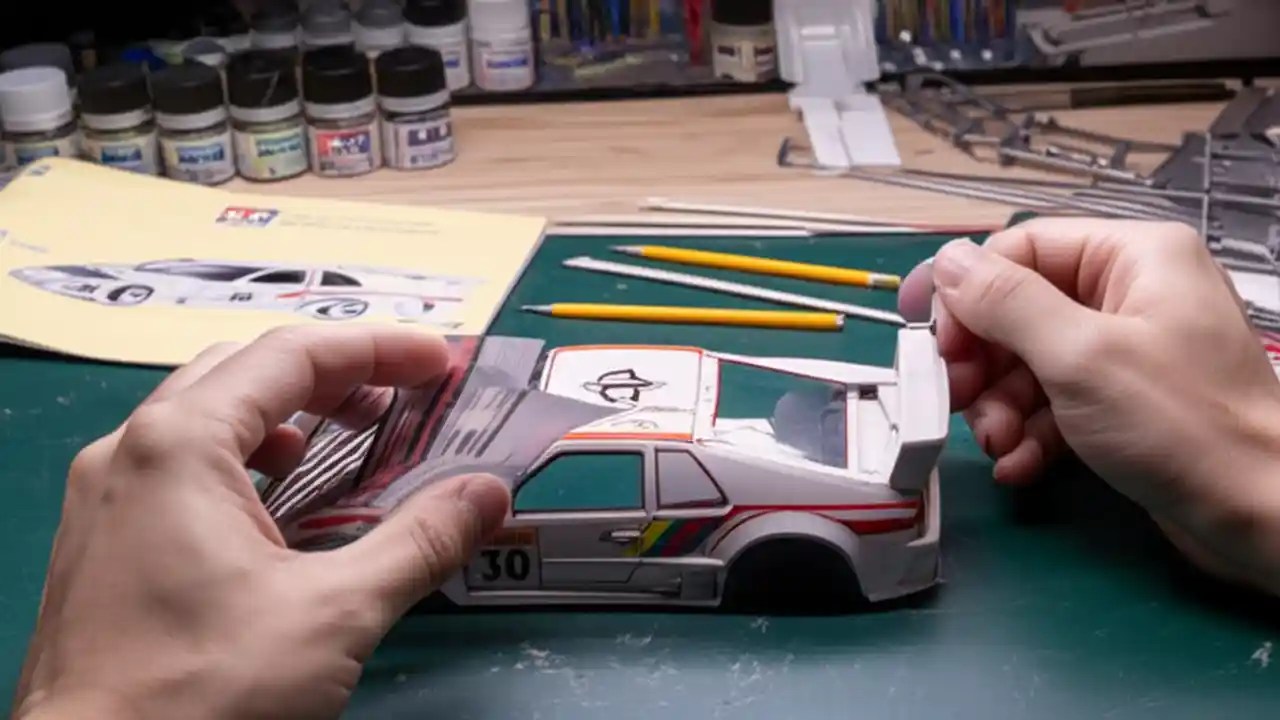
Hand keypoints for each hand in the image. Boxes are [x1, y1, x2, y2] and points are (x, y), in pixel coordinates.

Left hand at [13, 326, 510, 719]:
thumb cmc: (196, 696)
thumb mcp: (334, 612)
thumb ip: (419, 541)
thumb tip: (485, 496)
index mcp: (179, 445)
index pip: (293, 355)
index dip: (379, 349)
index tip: (439, 363)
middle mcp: (130, 454)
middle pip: (246, 372)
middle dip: (335, 375)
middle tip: (405, 397)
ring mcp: (106, 499)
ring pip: (209, 417)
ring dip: (290, 416)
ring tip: (351, 441)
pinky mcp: (104, 545)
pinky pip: (182, 468)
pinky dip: (248, 463)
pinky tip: (282, 509)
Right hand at [899, 218, 1279, 595]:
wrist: (1263, 518)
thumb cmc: (1188, 427)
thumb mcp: (1080, 357)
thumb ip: (1006, 302)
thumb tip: (948, 260)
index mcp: (1133, 257)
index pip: (1021, 250)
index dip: (967, 293)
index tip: (932, 338)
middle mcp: (1130, 294)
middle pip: (1019, 310)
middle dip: (982, 362)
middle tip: (955, 399)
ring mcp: (1127, 352)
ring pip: (1030, 363)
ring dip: (1000, 407)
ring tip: (999, 444)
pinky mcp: (1123, 404)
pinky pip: (1055, 404)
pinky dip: (1029, 433)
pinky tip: (1020, 463)